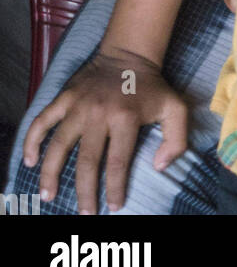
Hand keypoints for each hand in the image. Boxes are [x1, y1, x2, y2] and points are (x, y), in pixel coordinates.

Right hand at [22, 48, 188, 214]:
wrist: (129, 53)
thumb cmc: (152, 87)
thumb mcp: (175, 108)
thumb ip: (176, 140)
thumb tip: (159, 167)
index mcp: (126, 118)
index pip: (117, 162)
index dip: (114, 187)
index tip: (113, 206)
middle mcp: (99, 113)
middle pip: (87, 160)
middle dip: (84, 191)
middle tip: (85, 212)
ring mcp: (78, 105)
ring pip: (59, 144)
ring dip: (51, 173)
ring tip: (48, 195)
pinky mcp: (64, 97)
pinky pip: (42, 120)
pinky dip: (32, 140)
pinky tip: (30, 160)